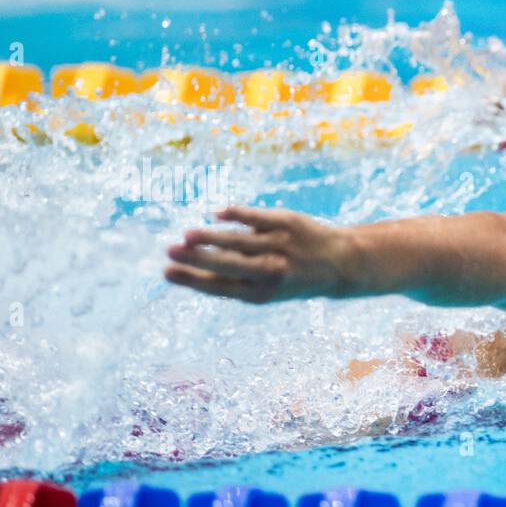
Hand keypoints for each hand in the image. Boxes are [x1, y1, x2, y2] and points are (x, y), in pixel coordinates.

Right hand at [165, 207, 355, 302]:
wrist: (339, 263)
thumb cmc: (288, 276)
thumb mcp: (262, 286)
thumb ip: (229, 278)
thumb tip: (186, 269)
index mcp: (261, 293)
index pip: (221, 287)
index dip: (193, 281)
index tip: (166, 272)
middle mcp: (272, 272)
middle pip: (229, 266)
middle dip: (199, 260)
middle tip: (170, 252)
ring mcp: (281, 246)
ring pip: (240, 242)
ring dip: (212, 238)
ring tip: (187, 235)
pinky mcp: (288, 223)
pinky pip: (259, 218)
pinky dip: (238, 215)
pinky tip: (218, 213)